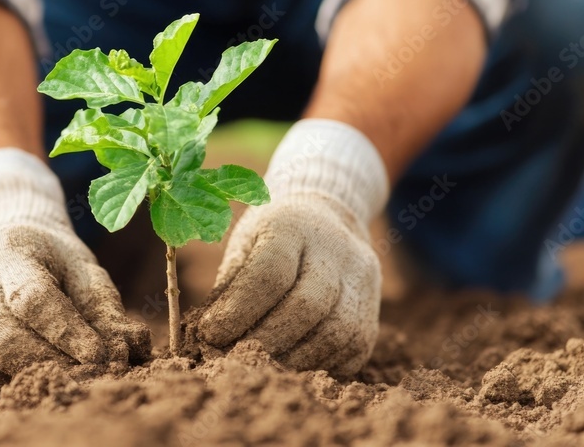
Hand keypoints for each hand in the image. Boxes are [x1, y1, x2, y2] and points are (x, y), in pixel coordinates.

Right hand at [0, 149, 150, 397]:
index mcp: (8, 256)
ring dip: (28, 380)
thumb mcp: (80, 266)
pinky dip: (10, 388)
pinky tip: (40, 383)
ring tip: (68, 382)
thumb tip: (133, 348)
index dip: (67, 332)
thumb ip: (103, 305)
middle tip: (87, 375)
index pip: (33, 299)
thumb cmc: (49, 258)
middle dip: (47, 362)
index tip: (101, 355)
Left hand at [197, 120, 387, 376]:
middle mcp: (337, 249)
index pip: (271, 273)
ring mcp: (362, 280)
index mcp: (293, 225)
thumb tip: (210, 338)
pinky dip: (318, 365)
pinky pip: (352, 349)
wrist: (326, 218)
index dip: (238, 310)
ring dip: (293, 360)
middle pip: (308, 306)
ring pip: (336, 333)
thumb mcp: (244, 244)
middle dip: (266, 340)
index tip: (210, 334)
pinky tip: (291, 365)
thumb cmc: (271, 237)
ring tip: (260, 366)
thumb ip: (229, 286)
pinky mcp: (374, 311)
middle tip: (235, 358)